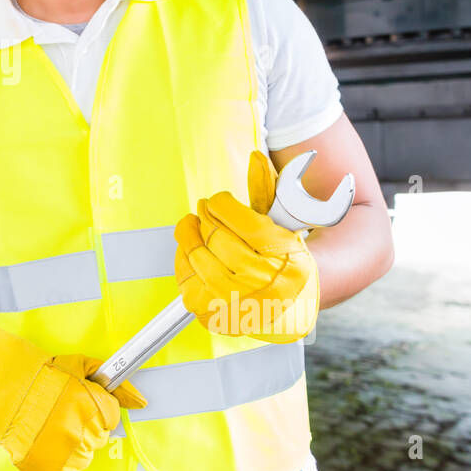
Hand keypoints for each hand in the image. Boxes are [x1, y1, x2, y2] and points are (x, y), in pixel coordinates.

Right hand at [0, 327, 146, 470]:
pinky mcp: (54, 470)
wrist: (3, 395)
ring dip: (75, 442)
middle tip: (65, 412)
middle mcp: (83, 430)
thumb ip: (114, 382)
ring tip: (54, 426)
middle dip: (86, 423)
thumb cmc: (39, 378)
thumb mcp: (78, 366)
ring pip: (86, 454)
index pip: (111, 414)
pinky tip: (49, 443)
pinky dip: (61, 460)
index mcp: (91, 405)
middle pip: (100, 435)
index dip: (97, 406)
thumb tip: (140, 400)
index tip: (82, 402)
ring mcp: (68, 453)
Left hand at [174, 150, 319, 342]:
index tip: (218, 201)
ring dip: (189, 234)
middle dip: (205, 216)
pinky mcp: (213, 314)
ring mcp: (234, 301)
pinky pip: (184, 278)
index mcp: (281, 254)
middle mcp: (259, 281)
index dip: (221, 203)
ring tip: (194, 226)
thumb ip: (267, 189)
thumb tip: (255, 156)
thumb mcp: (281, 224)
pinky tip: (192, 251)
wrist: (287, 308)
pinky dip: (183, 260)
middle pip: (215, 235)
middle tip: (204, 210)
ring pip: (196, 255)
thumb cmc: (281, 259)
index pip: (237, 218)